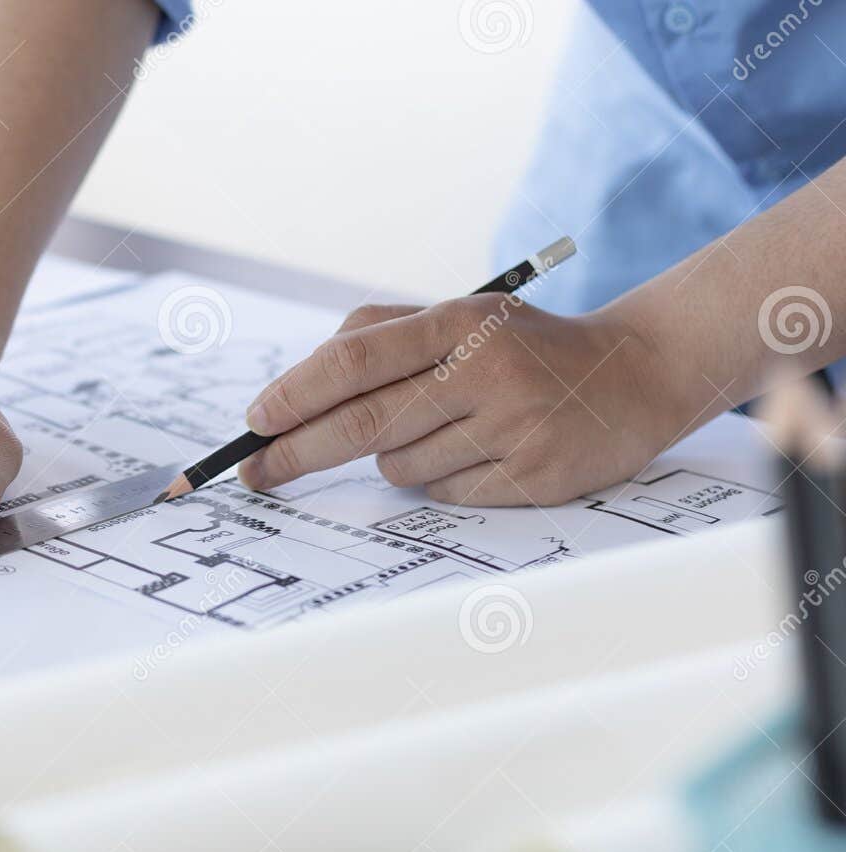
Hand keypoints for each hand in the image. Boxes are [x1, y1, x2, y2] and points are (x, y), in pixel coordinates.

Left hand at [237, 297, 690, 505]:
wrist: (637, 374)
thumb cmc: (522, 347)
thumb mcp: (459, 316)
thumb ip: (378, 337)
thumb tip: (293, 389)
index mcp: (459, 322)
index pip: (354, 362)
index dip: (295, 395)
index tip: (253, 422)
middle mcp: (486, 371)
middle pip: (362, 424)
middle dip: (295, 453)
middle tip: (254, 473)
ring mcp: (513, 427)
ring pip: (399, 467)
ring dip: (393, 459)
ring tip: (444, 429)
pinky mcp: (535, 478)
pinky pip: (444, 496)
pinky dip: (440, 482)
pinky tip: (478, 454)